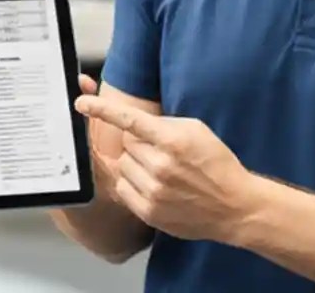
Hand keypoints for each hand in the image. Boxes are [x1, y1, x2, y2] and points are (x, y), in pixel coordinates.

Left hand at [74, 94, 259, 242]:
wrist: (234, 206)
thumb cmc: (216, 164)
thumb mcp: (196, 130)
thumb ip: (163, 124)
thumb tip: (132, 124)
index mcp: (173, 141)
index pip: (130, 120)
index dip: (101, 110)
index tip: (80, 103)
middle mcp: (160, 166)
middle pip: (126, 144)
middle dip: (140, 145)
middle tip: (162, 153)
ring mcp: (153, 191)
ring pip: (123, 165)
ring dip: (136, 165)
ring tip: (162, 171)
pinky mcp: (149, 211)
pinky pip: (123, 187)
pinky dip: (133, 183)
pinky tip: (154, 185)